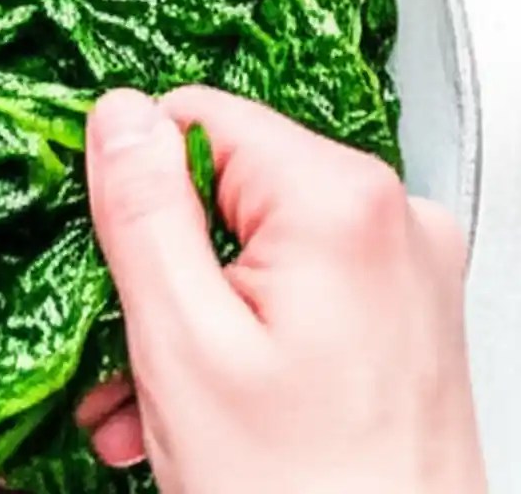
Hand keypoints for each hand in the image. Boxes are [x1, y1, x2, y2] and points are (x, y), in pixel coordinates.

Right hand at [75, 87, 486, 493]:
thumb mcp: (185, 344)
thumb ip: (145, 211)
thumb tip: (120, 115)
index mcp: (342, 201)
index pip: (200, 119)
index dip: (138, 188)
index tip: (114, 262)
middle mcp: (394, 219)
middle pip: (228, 190)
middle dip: (160, 272)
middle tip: (126, 356)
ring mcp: (406, 270)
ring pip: (255, 251)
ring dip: (189, 319)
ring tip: (156, 403)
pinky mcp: (403, 315)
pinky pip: (298, 293)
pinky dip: (241, 338)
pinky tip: (205, 405)